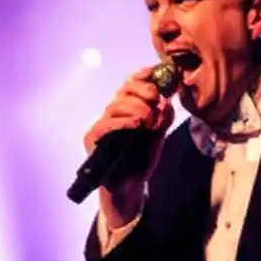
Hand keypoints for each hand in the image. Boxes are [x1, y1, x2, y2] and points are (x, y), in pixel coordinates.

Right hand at [84, 67, 176, 225]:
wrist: (129, 188)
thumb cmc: (141, 161)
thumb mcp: (158, 138)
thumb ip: (164, 120)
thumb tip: (167, 101)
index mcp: (128, 109)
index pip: (131, 84)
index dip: (142, 75)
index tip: (155, 72)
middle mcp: (113, 113)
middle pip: (124, 89)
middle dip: (143, 91)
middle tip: (156, 100)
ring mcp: (102, 124)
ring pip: (116, 104)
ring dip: (136, 107)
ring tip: (148, 119)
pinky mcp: (93, 137)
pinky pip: (106, 123)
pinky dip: (123, 121)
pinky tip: (136, 123)